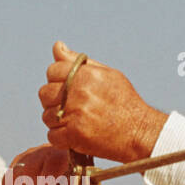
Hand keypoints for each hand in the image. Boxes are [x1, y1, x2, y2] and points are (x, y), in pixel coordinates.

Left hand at [38, 42, 167, 161]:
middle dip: (53, 100)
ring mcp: (76, 115)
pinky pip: (52, 135)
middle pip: (44, 93)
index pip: (52, 71)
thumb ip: (77, 61)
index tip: (67, 90)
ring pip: (47, 116)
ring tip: (74, 121)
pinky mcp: (75, 135)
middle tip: (68, 107)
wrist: (139, 131)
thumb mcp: (106, 74)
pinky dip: (60, 138)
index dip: (57, 80)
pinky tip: (73, 135)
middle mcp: (79, 93)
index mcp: (86, 75)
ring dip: (57, 121)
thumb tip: (57, 46)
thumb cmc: (124, 101)